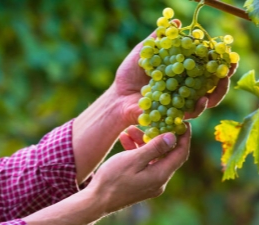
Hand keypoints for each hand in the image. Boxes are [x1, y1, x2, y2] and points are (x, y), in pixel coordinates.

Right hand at [87, 123, 190, 213]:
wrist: (97, 200)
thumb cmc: (113, 179)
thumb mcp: (133, 159)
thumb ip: (154, 148)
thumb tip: (172, 136)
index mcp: (160, 175)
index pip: (180, 153)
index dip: (184, 137)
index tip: (182, 122)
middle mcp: (159, 180)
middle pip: (166, 154)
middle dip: (158, 136)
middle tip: (153, 121)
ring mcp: (150, 182)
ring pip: (153, 157)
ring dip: (144, 142)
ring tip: (130, 129)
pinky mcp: (141, 182)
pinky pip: (144, 163)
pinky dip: (137, 151)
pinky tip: (126, 140)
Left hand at [114, 26, 238, 124]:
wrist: (117, 95)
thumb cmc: (129, 74)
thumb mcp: (143, 52)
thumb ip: (158, 40)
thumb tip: (175, 24)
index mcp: (180, 72)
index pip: (203, 67)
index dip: (217, 62)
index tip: (227, 55)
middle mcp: (183, 88)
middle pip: (210, 86)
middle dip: (223, 79)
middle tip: (228, 71)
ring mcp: (180, 103)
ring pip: (205, 101)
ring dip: (216, 93)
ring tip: (219, 83)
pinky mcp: (173, 115)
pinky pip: (189, 114)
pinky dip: (197, 107)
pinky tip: (201, 100)